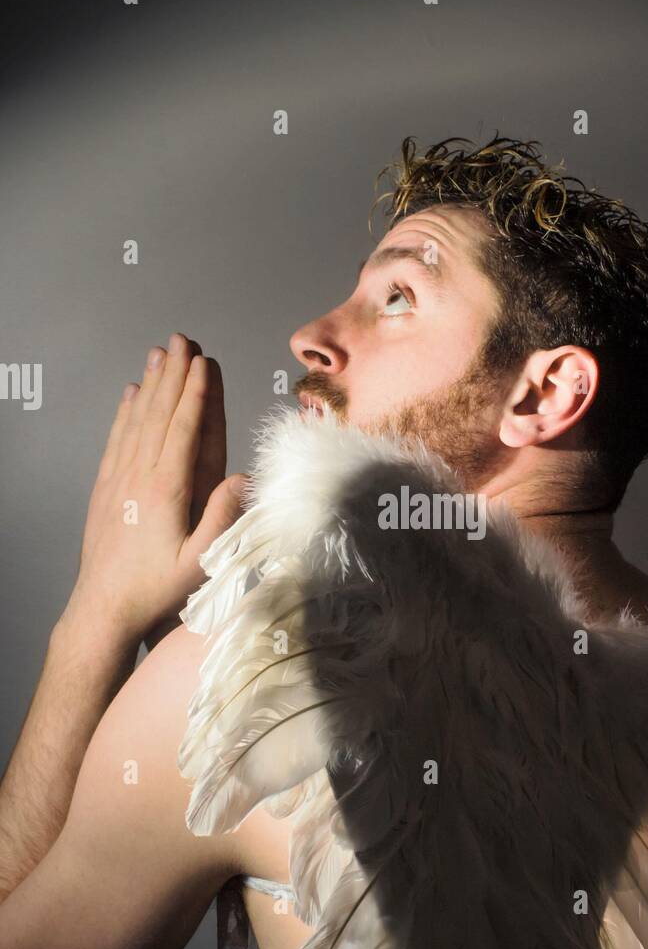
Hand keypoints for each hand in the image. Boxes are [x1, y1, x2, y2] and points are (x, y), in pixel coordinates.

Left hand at [62, 334, 247, 648]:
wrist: (103, 608)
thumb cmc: (157, 590)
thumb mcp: (200, 562)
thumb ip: (222, 518)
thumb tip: (243, 477)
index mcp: (166, 489)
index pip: (183, 428)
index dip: (195, 393)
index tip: (203, 362)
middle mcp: (139, 476)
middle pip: (159, 413)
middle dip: (172, 374)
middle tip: (181, 340)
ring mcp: (119, 480)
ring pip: (136, 420)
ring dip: (150, 384)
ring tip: (159, 354)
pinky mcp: (106, 489)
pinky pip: (117, 439)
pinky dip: (126, 412)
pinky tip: (132, 395)